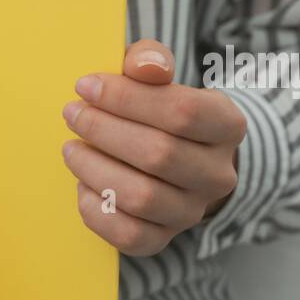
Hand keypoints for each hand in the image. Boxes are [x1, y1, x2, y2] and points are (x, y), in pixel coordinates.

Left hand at [61, 39, 244, 255]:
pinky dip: (96, 210)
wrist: (177, 160)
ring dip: (94, 169)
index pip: (182, 111)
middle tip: (72, 114)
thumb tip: (145, 67)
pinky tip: (83, 184)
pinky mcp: (163, 238)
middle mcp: (218, 174)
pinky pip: (128, 235)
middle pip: (158, 154)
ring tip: (72, 148)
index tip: (85, 86)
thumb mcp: (160, 77)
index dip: (126, 98)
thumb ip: (150, 61)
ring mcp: (191, 211)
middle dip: (104, 130)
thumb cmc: (159, 110)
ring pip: (141, 197)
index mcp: (228, 125)